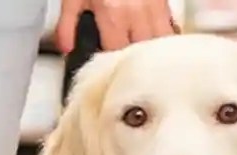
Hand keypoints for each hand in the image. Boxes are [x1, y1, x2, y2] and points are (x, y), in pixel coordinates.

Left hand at [55, 0, 176, 53]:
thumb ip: (67, 24)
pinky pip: (169, 27)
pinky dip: (163, 37)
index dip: (110, 62)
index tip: (106, 65)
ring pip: (160, 41)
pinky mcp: (163, 2)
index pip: (115, 52)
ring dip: (151, 51)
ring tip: (141, 56)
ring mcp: (154, 6)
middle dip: (132, 59)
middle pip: (140, 51)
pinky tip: (155, 41)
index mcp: (113, 13)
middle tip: (124, 63)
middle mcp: (136, 12)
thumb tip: (67, 48)